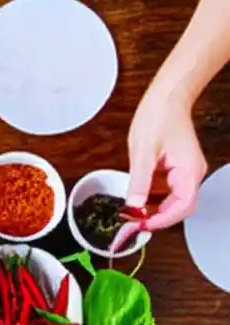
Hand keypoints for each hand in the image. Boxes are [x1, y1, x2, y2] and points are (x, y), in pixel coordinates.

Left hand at [114, 88, 206, 250]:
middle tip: (133, 225)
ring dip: (155, 211)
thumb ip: (139, 181)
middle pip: (180, 208)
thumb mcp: (143, 152)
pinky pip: (168, 191)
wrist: (166, 98)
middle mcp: (192, 174)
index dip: (162, 220)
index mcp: (189, 171)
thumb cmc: (158, 117)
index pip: (182, 207)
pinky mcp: (177, 170)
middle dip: (158, 219)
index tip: (141, 226)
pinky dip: (154, 199)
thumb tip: (134, 206)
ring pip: (174, 202)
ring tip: (133, 215)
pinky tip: (138, 201)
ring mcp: (186, 172)